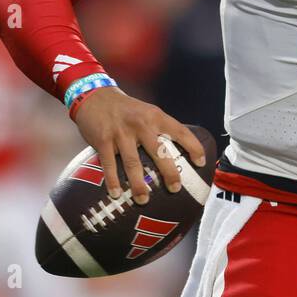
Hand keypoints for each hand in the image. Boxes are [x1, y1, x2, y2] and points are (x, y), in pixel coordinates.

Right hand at [71, 87, 207, 203]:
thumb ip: (160, 129)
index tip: (201, 162)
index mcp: (156, 117)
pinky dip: (113, 181)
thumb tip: (178, 153)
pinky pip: (109, 164)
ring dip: (138, 184)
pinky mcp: (103, 140)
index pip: (180, 131)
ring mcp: (121, 133)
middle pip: (159, 151)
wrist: (95, 97)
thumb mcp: (147, 112)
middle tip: (175, 188)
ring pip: (133, 163)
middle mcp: (141, 124)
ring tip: (144, 200)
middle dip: (169, 172)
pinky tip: (117, 194)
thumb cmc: (127, 110)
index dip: (193, 147)